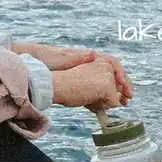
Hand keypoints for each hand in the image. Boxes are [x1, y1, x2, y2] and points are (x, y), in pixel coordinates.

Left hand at [16, 43, 133, 104]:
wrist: (34, 69)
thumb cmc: (46, 60)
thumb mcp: (61, 59)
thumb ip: (77, 58)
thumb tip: (93, 54)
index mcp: (88, 57)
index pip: (113, 62)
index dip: (121, 73)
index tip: (124, 85)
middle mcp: (90, 64)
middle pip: (113, 75)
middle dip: (122, 87)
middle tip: (128, 101)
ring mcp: (86, 75)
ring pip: (106, 84)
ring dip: (114, 95)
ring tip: (118, 106)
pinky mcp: (81, 84)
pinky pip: (96, 91)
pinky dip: (101, 98)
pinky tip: (99, 107)